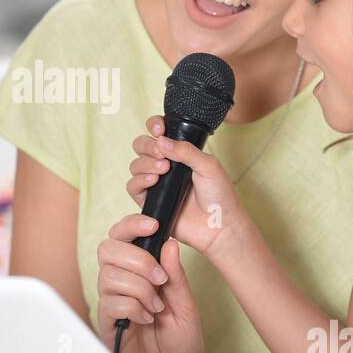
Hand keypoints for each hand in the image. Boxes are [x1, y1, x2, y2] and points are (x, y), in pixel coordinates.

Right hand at [97, 216, 202, 352]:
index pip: (124, 237)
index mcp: (140, 274)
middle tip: (160, 278)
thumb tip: (170, 244)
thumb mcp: (187, 309)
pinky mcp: (106, 323)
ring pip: (109, 273)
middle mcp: (122, 284)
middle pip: (108, 248)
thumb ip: (177, 278)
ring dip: (139, 287)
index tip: (154, 225)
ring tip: (156, 308)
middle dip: (138, 258)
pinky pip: (111, 302)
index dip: (133, 225)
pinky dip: (134, 307)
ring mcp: (112, 303)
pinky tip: (146, 321)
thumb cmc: (176, 349)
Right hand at [125, 114, 245, 258]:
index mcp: (180, 153)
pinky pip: (132, 186)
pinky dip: (139, 181)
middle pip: (141, 146)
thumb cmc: (220, 196)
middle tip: (161, 153)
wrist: (219, 226)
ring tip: (163, 169)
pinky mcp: (149, 202)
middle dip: (147, 145)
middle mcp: (165, 165)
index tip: (159, 129)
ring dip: (145, 163)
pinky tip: (154, 181)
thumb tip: (161, 140)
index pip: (159, 132)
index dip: (154, 126)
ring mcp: (156, 183)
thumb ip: (186, 150)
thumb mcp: (208, 165)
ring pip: (135, 165)